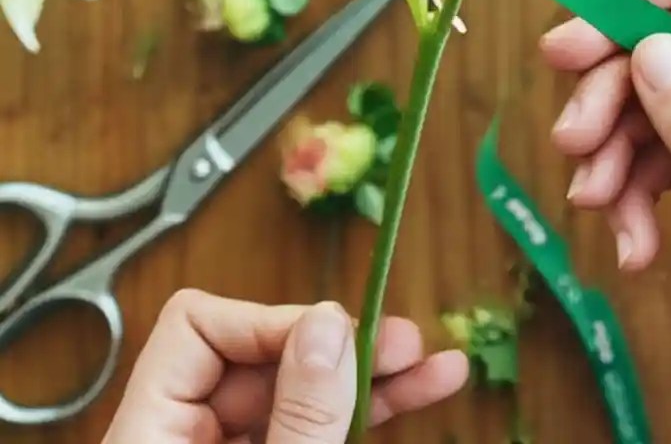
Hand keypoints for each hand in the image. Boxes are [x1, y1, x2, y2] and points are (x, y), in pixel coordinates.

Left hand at [103, 289, 467, 443]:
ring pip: (301, 393)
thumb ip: (300, 415)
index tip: (337, 332)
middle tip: (406, 342)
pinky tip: (419, 394)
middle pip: (260, 356)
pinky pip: (314, 427)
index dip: (272, 320)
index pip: (196, 327)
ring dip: (372, 377)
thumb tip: (326, 326)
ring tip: (438, 368)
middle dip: (343, 345)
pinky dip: (366, 411)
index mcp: (149, 435)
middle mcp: (183, 438)